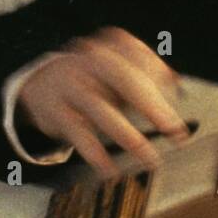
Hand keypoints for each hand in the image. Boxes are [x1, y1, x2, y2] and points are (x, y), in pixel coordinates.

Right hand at [16, 26, 188, 175]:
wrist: (38, 83)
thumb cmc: (90, 78)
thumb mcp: (115, 67)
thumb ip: (144, 72)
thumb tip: (176, 83)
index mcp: (108, 47)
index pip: (138, 56)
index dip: (160, 75)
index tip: (179, 98)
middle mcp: (89, 62)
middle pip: (123, 79)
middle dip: (152, 106)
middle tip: (174, 130)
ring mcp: (71, 86)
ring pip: (101, 111)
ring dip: (130, 138)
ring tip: (150, 158)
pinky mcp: (55, 111)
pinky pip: (78, 134)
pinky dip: (96, 154)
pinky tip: (110, 169)